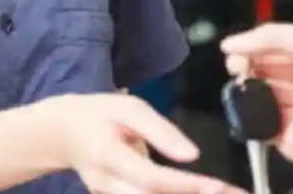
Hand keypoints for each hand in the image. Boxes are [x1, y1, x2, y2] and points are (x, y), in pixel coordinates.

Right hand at [44, 93, 245, 193]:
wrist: (62, 135)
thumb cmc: (98, 115)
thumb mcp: (128, 108)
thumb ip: (159, 130)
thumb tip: (193, 155)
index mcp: (108, 158)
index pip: (150, 178)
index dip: (184, 185)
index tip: (217, 186)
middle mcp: (109, 186)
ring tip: (230, 193)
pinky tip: (205, 192)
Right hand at [220, 23, 292, 166]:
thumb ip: (270, 37)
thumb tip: (232, 43)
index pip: (271, 61)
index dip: (250, 60)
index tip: (236, 61)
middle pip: (267, 92)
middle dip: (252, 89)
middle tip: (244, 82)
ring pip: (273, 122)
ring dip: (267, 115)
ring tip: (268, 106)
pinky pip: (291, 147)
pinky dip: (290, 136)